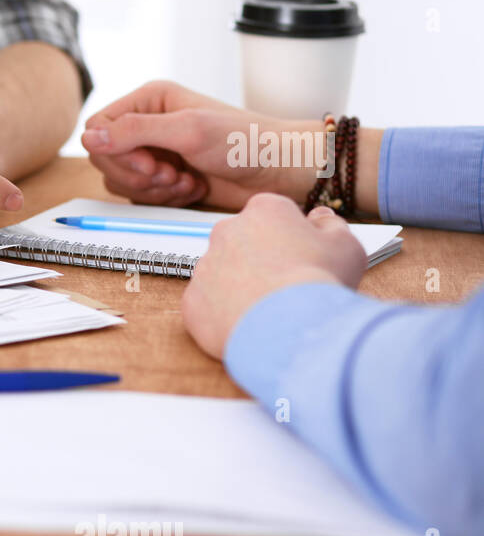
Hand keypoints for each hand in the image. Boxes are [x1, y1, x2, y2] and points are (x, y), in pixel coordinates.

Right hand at [80, 81, 317, 209]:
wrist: (277, 172)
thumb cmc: (244, 142)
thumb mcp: (187, 130)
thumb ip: (135, 131)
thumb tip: (88, 137)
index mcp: (149, 101)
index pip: (99, 127)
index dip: (115, 151)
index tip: (149, 162)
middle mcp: (147, 124)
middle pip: (105, 157)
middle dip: (137, 174)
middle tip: (170, 175)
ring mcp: (154, 153)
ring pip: (120, 180)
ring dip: (153, 189)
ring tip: (186, 182)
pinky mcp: (162, 179)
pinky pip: (140, 196)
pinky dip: (164, 199)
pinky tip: (191, 190)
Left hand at [181, 194, 367, 358]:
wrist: (289, 326)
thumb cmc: (319, 283)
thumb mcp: (345, 245)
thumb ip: (330, 225)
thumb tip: (318, 217)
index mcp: (263, 209)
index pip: (273, 216)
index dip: (290, 238)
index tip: (302, 258)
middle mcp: (226, 231)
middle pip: (244, 243)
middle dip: (260, 260)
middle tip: (285, 286)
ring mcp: (205, 266)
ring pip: (223, 274)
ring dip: (240, 287)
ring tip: (269, 309)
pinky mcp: (192, 300)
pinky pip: (207, 305)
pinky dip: (223, 314)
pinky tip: (248, 324)